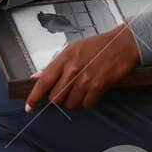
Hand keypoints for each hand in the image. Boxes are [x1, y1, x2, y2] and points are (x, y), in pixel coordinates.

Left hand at [25, 24, 140, 111]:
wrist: (122, 44)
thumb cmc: (97, 46)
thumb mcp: (73, 49)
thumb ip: (54, 65)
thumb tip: (36, 77)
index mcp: (64, 58)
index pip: (44, 81)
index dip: (34, 96)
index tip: (29, 107)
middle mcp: (73, 69)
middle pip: (56, 97)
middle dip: (59, 97)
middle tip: (68, 89)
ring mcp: (86, 79)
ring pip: (70, 103)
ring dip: (74, 100)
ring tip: (82, 87)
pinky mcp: (99, 86)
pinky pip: (87, 104)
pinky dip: (88, 101)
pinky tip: (92, 90)